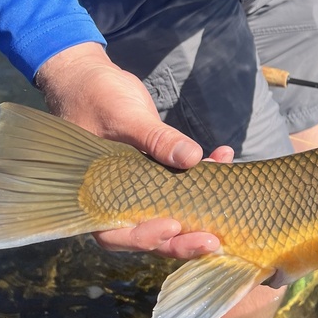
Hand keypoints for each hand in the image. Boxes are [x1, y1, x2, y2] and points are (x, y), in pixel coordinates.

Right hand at [34, 42, 228, 257]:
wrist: (89, 77)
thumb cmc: (94, 97)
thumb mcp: (124, 117)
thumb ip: (155, 139)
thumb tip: (192, 158)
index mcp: (96, 196)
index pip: (117, 233)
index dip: (146, 238)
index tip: (173, 227)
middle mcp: (118, 198)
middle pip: (150, 232)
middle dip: (182, 240)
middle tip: (213, 241)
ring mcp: (139, 186)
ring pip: (171, 210)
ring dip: (200, 210)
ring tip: (228, 197)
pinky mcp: (156, 170)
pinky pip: (182, 180)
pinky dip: (204, 172)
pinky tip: (224, 156)